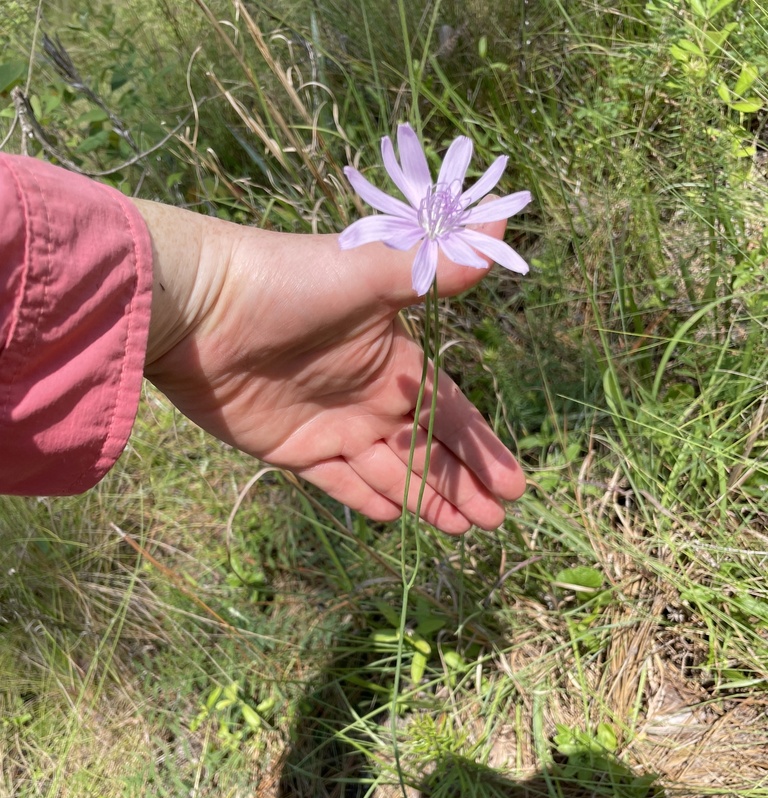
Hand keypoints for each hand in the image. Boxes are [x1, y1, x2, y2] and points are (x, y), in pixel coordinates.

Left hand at [134, 200, 524, 533]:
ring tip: (463, 531)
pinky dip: (364, 498)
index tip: (514, 483)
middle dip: (462, 484)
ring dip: (426, 499)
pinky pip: (337, 481)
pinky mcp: (290, 447)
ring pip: (389, 472)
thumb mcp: (366, 275)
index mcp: (394, 358)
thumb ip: (430, 270)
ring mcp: (330, 424)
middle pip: (426, 449)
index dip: (482, 447)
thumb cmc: (284, 283)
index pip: (450, 411)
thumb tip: (501, 234)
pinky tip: (394, 517)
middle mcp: (368, 394)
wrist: (195, 306)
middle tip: (496, 521)